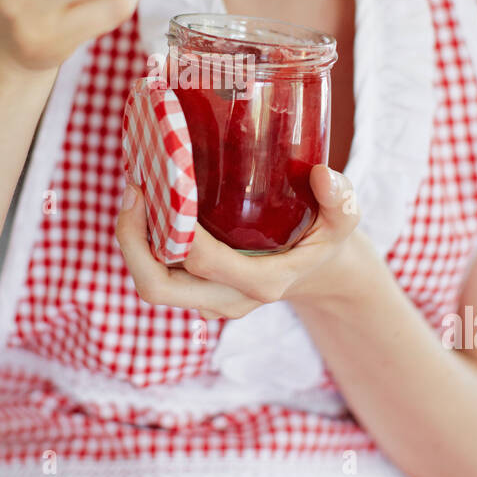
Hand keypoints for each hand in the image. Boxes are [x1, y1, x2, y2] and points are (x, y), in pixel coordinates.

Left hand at [114, 164, 361, 317]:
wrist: (319, 273)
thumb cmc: (325, 240)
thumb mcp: (344, 220)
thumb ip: (341, 201)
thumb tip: (322, 176)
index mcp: (262, 282)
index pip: (203, 262)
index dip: (175, 227)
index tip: (166, 183)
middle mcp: (228, 299)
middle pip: (158, 287)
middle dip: (132, 242)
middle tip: (133, 190)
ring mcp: (208, 300)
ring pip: (152, 283)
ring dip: (133, 242)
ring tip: (135, 193)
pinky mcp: (197, 292)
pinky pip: (158, 273)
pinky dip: (143, 243)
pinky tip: (148, 204)